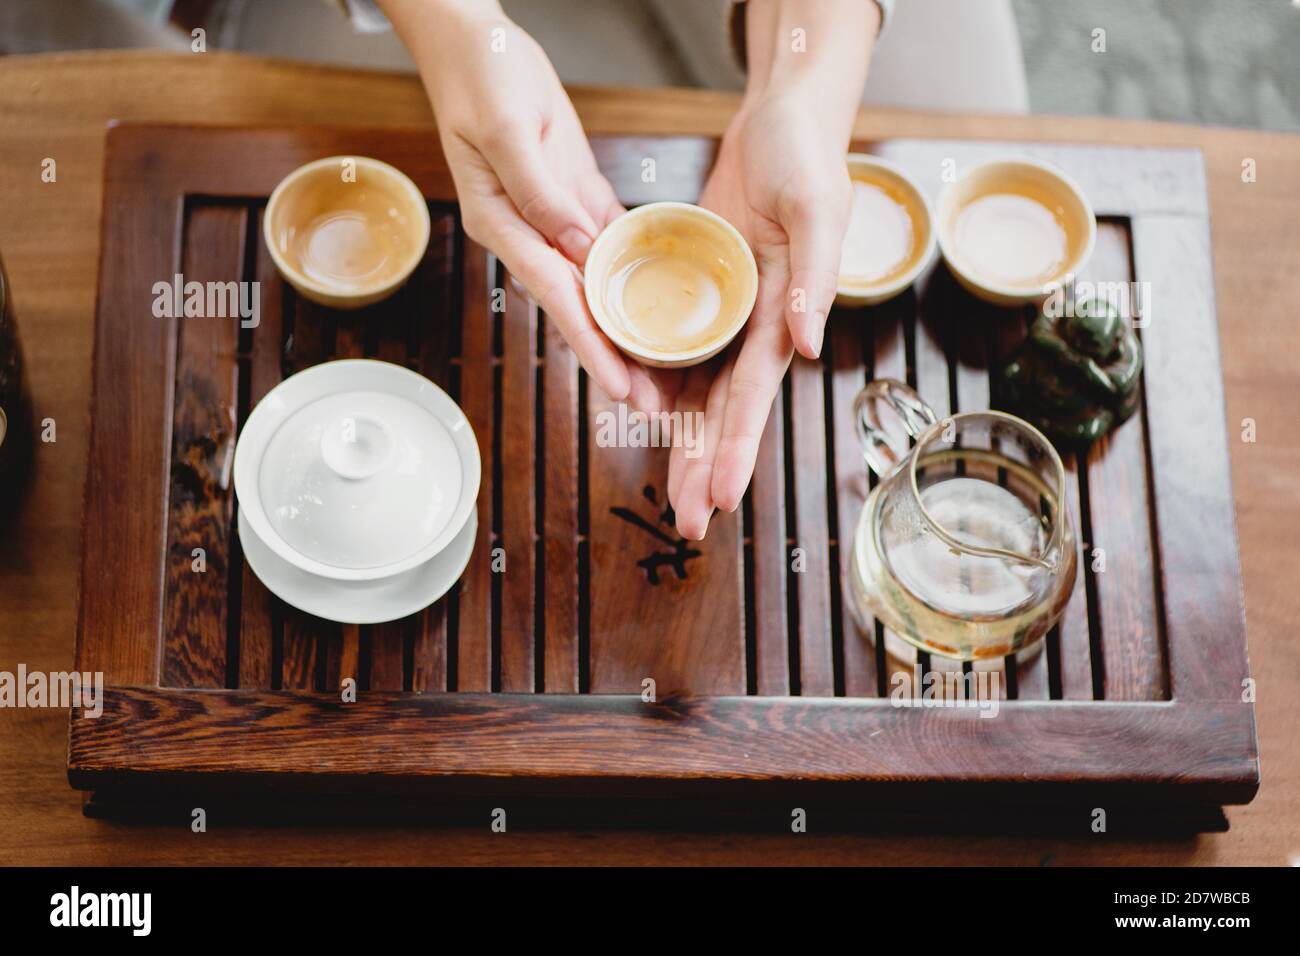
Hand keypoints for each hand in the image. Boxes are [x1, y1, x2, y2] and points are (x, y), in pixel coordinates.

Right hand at [381, 0, 672, 411]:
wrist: (475, 44)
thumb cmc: (480, 79)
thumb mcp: (508, 130)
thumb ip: (540, 193)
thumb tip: (576, 247)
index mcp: (503, 225)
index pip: (557, 298)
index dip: (591, 346)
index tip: (620, 386)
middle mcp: (528, 234)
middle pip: (579, 309)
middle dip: (615, 360)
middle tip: (653, 406)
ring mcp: (553, 220)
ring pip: (597, 288)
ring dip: (626, 333)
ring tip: (664, 374)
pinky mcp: (575, 198)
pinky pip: (609, 247)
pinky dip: (632, 279)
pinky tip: (660, 307)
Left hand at [667, 92, 852, 538]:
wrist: (783, 122)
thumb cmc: (808, 158)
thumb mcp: (818, 209)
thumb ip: (815, 281)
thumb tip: (806, 349)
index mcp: (781, 318)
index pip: (753, 397)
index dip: (738, 449)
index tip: (723, 497)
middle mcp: (753, 327)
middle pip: (722, 412)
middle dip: (707, 469)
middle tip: (689, 525)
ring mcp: (725, 314)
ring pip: (696, 393)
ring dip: (684, 446)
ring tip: (674, 497)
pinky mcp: (700, 293)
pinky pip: (674, 349)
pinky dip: (657, 384)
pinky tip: (642, 419)